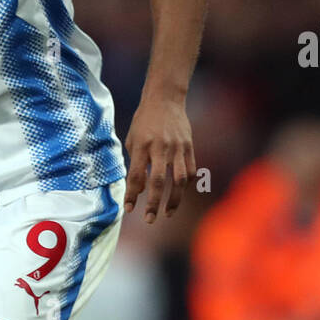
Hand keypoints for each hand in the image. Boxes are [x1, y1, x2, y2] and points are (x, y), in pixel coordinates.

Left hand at [124, 95, 195, 221]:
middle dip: (154, 203)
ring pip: (179, 179)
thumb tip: (140, 190)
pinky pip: (190, 170)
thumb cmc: (144, 121)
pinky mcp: (190, 146)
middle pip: (158, 181)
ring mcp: (177, 147)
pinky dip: (185, 185)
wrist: (165, 99)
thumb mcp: (132, 139)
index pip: (135, 175)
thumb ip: (135, 164)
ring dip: (174, 199)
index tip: (128, 209)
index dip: (132, 194)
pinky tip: (179, 194)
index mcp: (142, 145)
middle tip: (150, 219)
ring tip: (168, 213)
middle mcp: (160, 147)